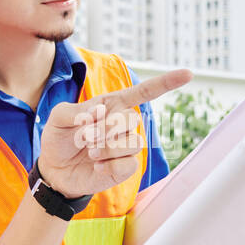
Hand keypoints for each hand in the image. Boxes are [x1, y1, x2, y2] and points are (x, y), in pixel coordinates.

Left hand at [38, 68, 191, 197]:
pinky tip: (97, 166)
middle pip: (132, 119)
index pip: (144, 92)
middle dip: (106, 129)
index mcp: (112, 105)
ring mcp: (127, 146)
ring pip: (133, 142)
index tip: (188, 74)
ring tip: (90, 152)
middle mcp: (124, 124)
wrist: (55, 170)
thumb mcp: (57, 118)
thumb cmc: (58, 139)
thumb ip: (74, 111)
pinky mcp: (126, 167)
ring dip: (106, 148)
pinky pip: (129, 163)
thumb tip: (98, 113)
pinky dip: (109, 165)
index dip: (166, 83)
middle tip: (86, 137)